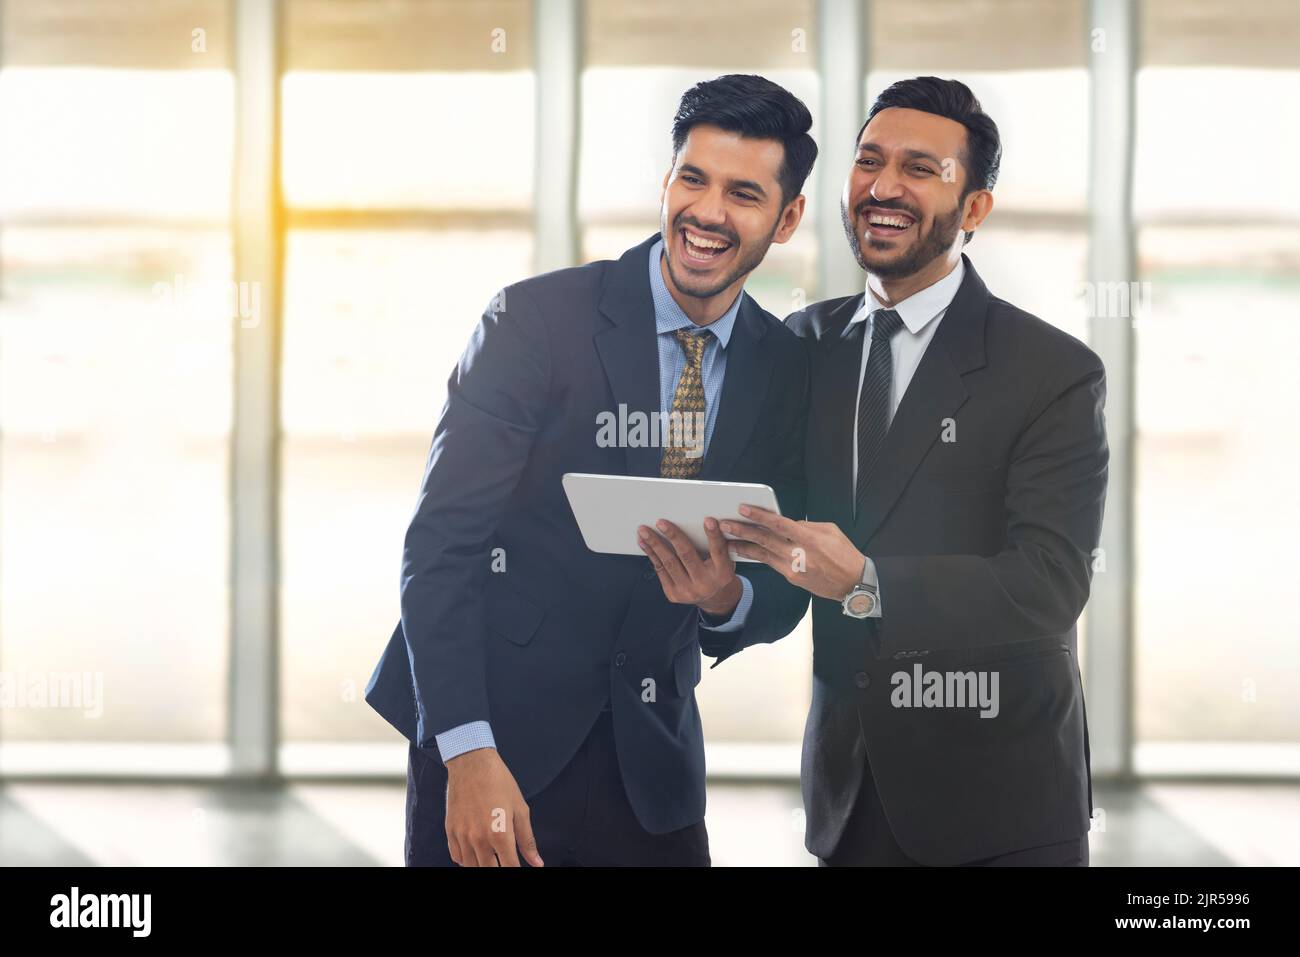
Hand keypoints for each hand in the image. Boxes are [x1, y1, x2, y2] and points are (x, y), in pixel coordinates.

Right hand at [444, 748, 542, 866]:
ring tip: (491, 857)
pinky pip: (457, 856)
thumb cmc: (498, 782)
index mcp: (500, 835)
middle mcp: (479, 839)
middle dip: (499, 868)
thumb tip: (537, 862)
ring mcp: (462, 836)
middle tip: (504, 859)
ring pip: (471, 867)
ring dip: (483, 865)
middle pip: (488, 870)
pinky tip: (476, 852)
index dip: (515, 871)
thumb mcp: (520, 809)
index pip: (509, 868)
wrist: (472, 763)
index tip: (516, 868)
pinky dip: (466, 859)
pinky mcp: (450, 830)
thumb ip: (527, 840)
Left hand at [638, 517, 741, 617]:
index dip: (713, 535)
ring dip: (654, 544)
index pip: (718, 551)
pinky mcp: (673, 594)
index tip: (708, 520)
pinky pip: (660, 570)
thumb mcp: (725, 560)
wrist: (712, 598)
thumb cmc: (717, 572)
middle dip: (672, 536)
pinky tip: (645, 543)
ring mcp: (688, 590)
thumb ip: (719, 545)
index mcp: (722, 573)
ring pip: (668, 562)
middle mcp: (705, 583)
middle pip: (686, 555)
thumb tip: (707, 521)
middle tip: (661, 523)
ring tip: (644, 531)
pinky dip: (651, 554)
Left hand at [722, 504, 865, 600]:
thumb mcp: (830, 531)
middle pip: (765, 540)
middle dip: (743, 531)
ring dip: (744, 547)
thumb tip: (787, 523)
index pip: (779, 524)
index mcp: (809, 538)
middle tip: (725, 525)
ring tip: (727, 541)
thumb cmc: (844, 553)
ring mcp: (793, 568)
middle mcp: (799, 554)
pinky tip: (745, 553)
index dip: (760, 516)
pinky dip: (757, 558)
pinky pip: (770, 564)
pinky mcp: (791, 578)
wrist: (853, 583)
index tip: (743, 509)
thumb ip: (806, 526)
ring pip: (763, 555)